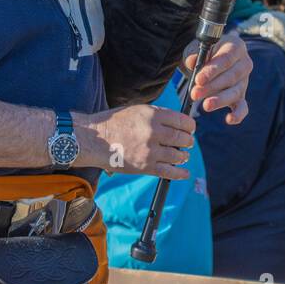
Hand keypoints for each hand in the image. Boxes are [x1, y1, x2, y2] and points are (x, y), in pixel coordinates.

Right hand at [76, 106, 195, 179]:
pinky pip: (169, 172)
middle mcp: (154, 132)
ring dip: (183, 156)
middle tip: (187, 143)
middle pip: (183, 138)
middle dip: (188, 142)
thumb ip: (158, 115)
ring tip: (182, 156)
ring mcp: (150, 150)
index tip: (190, 130)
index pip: (183, 121)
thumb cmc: (114, 122)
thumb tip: (177, 122)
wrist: (94, 139)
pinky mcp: (145, 166)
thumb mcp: (137, 110)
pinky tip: (185, 173)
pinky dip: (180, 173)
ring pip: (178, 156)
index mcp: (153, 115)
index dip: (190, 127)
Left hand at [182, 30, 251, 124]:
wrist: (214, 57)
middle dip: (212, 87)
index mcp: (236, 47)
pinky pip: (243, 107)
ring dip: (220, 100)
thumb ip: (196, 54)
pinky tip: (229, 120)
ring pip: (235, 92)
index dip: (213, 70)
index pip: (226, 59)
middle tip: (195, 93)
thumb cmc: (207, 51)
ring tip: (205, 106)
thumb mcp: (200, 48)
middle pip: (231, 77)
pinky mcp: (241, 96)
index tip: (198, 79)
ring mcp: (244, 81)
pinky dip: (238, 114)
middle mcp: (245, 64)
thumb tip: (191, 62)